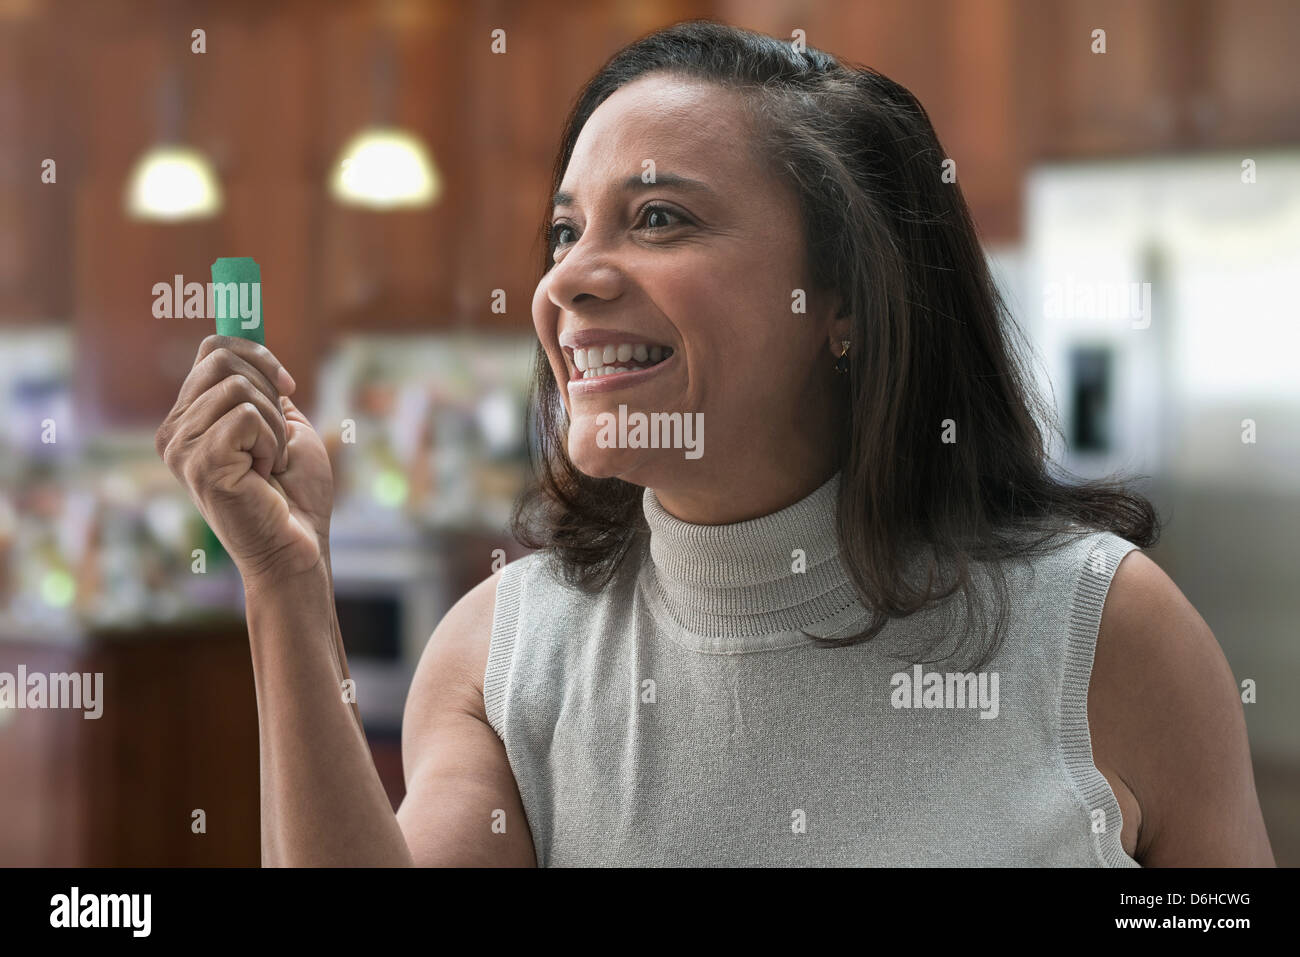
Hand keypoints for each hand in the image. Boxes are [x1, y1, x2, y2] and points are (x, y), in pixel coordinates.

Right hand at [155, 335, 333, 584]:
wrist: (298, 546)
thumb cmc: (295, 496)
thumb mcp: (282, 428)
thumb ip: (263, 392)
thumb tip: (254, 350)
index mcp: (190, 420)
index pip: (212, 350)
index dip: (256, 354)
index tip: (288, 385)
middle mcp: (175, 432)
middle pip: (223, 358)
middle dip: (270, 390)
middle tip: (278, 438)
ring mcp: (181, 448)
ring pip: (241, 388)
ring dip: (275, 426)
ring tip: (270, 464)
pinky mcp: (200, 462)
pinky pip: (249, 416)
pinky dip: (272, 443)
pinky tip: (265, 475)